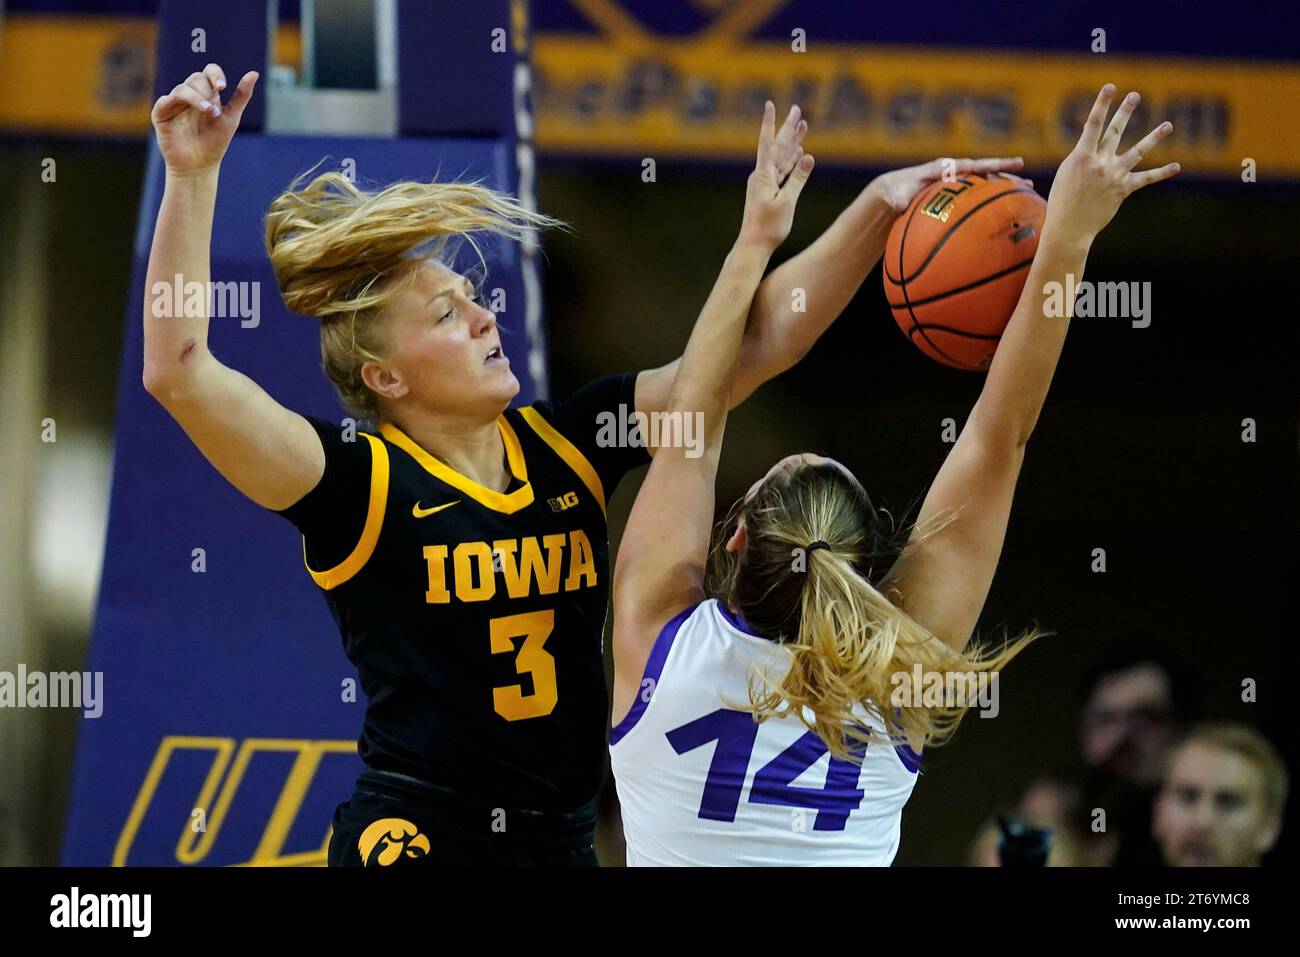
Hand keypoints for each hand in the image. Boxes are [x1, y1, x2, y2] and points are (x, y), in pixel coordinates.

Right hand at [151, 64, 258, 176]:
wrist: (199, 165)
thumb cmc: (215, 142)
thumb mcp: (232, 117)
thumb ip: (241, 95)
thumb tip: (254, 73)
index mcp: (206, 94)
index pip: (208, 73)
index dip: (214, 74)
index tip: (222, 86)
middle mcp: (190, 95)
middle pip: (196, 79)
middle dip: (207, 90)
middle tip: (215, 110)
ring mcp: (174, 104)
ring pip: (182, 89)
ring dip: (196, 97)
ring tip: (209, 111)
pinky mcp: (161, 114)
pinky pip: (164, 101)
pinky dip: (173, 102)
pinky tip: (183, 112)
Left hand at [737, 101, 814, 251]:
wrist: (754, 245)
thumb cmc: (769, 227)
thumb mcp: (786, 202)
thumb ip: (798, 179)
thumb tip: (809, 157)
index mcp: (763, 176)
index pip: (767, 143)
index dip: (769, 123)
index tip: (770, 104)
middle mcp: (762, 175)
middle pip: (778, 146)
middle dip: (788, 128)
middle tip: (797, 109)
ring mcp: (765, 183)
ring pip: (782, 157)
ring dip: (793, 142)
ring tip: (802, 125)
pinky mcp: (770, 191)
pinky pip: (782, 170)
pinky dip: (791, 160)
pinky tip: (798, 152)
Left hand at [871, 156, 1028, 213]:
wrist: (895, 191)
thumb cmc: (896, 192)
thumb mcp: (895, 195)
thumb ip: (899, 198)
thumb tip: (901, 203)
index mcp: (942, 169)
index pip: (968, 166)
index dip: (985, 166)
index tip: (1004, 165)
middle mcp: (955, 172)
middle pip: (985, 172)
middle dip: (1005, 173)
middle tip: (1026, 177)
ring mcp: (959, 182)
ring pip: (987, 183)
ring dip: (1006, 187)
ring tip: (1029, 191)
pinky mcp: (960, 192)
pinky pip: (980, 195)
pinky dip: (994, 200)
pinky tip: (1009, 210)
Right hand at [1044, 85, 1180, 244]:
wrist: (1069, 228)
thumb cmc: (1062, 201)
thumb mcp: (1066, 174)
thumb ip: (1084, 158)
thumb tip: (1099, 149)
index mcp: (1082, 157)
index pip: (1093, 125)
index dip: (1102, 104)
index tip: (1110, 87)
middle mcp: (1100, 163)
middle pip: (1115, 131)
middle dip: (1125, 112)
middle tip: (1134, 95)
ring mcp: (1114, 175)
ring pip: (1138, 152)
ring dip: (1154, 137)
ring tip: (1168, 125)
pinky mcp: (1123, 189)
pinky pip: (1146, 178)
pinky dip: (1162, 173)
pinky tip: (1176, 166)